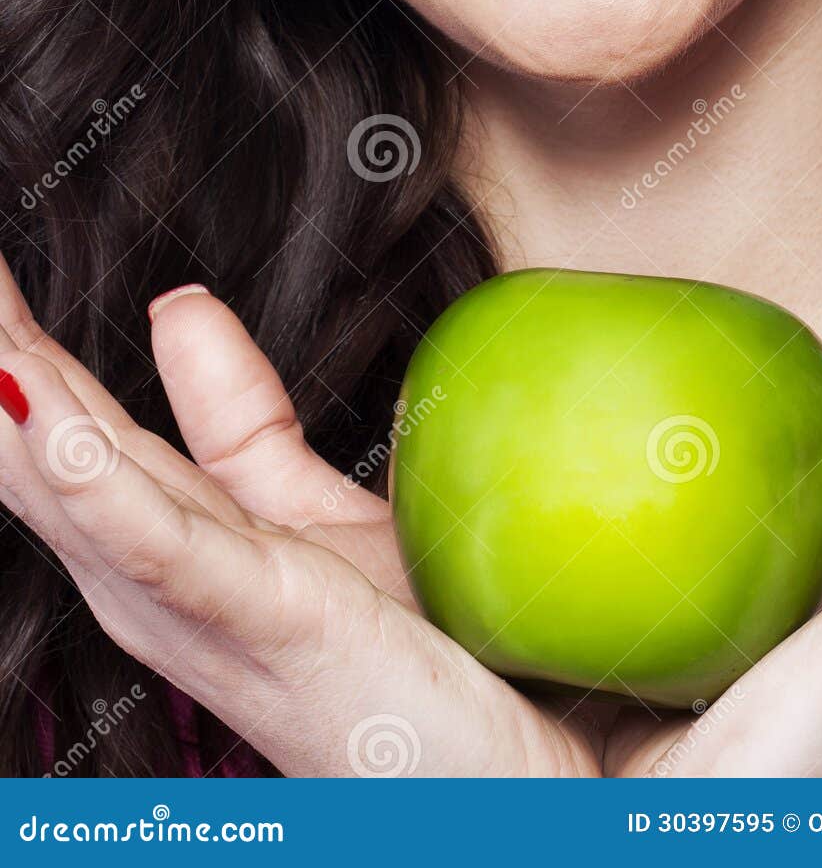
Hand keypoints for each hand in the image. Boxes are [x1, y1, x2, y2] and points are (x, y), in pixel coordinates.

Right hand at [0, 259, 600, 776]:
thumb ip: (231, 413)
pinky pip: (173, 556)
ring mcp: (212, 611)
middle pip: (43, 444)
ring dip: (10, 401)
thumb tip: (173, 302)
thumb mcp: (306, 509)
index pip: (59, 418)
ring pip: (77, 490)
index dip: (6, 333)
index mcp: (165, 545)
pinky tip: (47, 423)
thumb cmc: (408, 659)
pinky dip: (101, 492)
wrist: (509, 782)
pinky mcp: (280, 627)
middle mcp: (160, 581)